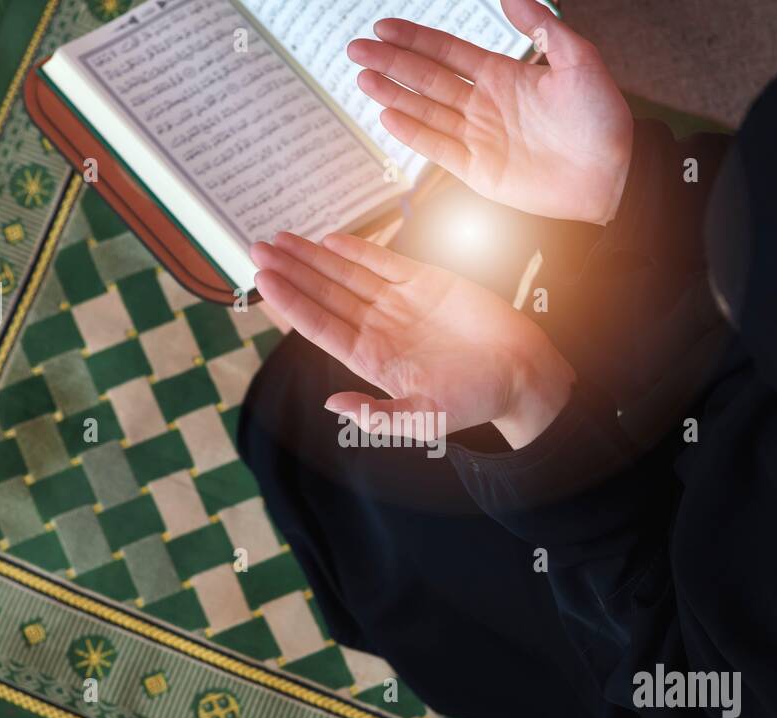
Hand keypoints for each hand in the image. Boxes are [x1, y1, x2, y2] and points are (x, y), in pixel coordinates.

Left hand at [250, 232, 574, 448]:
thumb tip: (332, 406)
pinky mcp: (426, 282)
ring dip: (313, 256)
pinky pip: (384, 261)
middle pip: (324, 294)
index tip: (263, 280)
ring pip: (346, 274)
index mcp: (372, 359)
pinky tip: (328, 240)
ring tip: (280, 239)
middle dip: (291, 272)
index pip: (320, 326)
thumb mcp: (424, 419)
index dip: (291, 302)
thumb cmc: (475, 400)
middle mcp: (379, 328)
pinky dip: (357, 249)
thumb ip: (378, 415)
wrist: (520, 374)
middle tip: (256, 248)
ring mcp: (400, 303)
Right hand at [347, 0, 632, 224]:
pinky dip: (414, 134)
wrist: (613, 176)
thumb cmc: (603, 121)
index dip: (415, 39)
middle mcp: (485, 106)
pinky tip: (388, 117)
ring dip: (394, 95)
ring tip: (364, 78)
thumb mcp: (579, 60)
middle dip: (391, 63)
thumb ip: (543, 26)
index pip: (448, 53)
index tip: (383, 26)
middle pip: (427, 79)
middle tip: (356, 50)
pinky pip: (438, 149)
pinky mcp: (479, 171)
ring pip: (426, 111)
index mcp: (504, 76)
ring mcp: (479, 138)